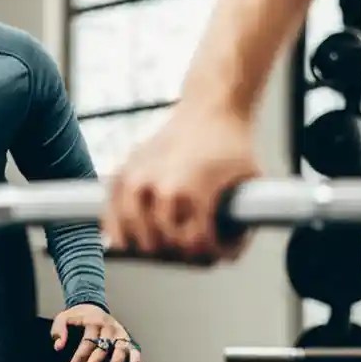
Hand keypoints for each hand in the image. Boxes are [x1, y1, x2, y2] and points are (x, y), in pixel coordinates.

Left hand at [50, 304, 142, 361]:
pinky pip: (133, 346)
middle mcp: (108, 326)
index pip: (86, 341)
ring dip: (117, 360)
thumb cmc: (77, 316)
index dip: (78, 357)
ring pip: (120, 346)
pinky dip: (136, 357)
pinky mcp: (126, 337)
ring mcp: (119, 331)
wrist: (92, 305)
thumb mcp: (63, 317)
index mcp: (93, 321)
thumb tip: (58, 346)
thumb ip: (59, 330)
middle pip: (102, 346)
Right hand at [103, 102, 260, 263]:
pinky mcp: (124, 171)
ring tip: (164, 245)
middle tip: (195, 249)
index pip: (196, 244)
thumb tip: (229, 252)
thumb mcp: (251, 181)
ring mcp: (139, 179)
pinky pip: (110, 214)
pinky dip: (117, 230)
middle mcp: (163, 187)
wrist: (210, 108)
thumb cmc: (232, 146)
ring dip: (151, 245)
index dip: (213, 253)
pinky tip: (127, 239)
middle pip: (164, 245)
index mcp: (195, 191)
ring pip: (133, 236)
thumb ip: (244, 219)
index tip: (219, 251)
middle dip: (184, 252)